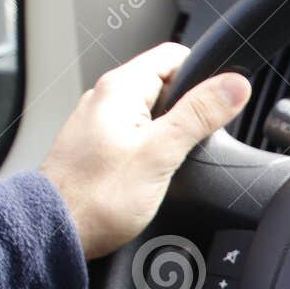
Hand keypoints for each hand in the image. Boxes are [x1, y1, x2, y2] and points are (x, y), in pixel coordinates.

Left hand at [40, 42, 250, 258]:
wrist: (54, 232)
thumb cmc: (96, 197)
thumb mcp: (160, 153)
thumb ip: (199, 115)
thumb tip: (234, 86)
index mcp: (120, 88)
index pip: (174, 56)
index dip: (204, 75)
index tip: (220, 104)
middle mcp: (105, 99)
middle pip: (165, 85)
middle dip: (190, 110)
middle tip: (194, 143)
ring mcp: (99, 123)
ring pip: (151, 113)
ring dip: (171, 133)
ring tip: (171, 163)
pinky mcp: (98, 147)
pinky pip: (136, 135)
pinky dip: (152, 148)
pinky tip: (152, 174)